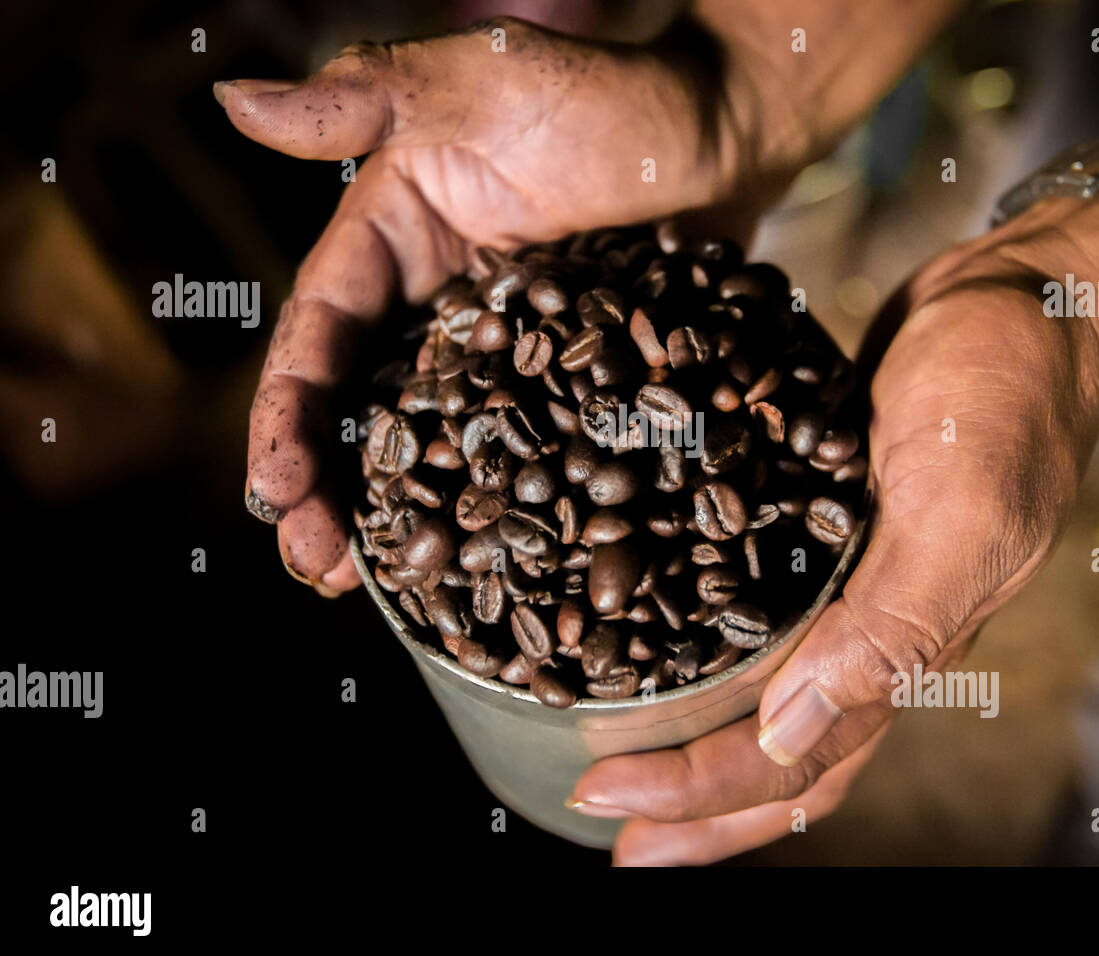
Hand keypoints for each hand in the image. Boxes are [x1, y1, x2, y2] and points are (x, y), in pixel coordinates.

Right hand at [219, 16, 786, 592]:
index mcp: (388, 240)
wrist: (721, 136)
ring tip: (378, 593)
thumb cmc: (604, 96)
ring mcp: (497, 352)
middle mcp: (430, 306)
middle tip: (316, 569)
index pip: (317, 338)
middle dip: (327, 491)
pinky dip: (493, 507)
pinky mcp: (559, 383)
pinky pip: (516, 451)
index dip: (287, 417)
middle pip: (360, 408)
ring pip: (430, 444)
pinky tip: (486, 568)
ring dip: (400, 517)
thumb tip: (232, 100)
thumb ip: (362, 97)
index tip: (275, 490)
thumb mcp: (473, 84)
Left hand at [569, 197, 1098, 864]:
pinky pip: (761, 608)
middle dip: (695, 806)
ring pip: (771, 694)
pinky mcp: (823, 524)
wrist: (1024, 296)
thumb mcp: (961, 504)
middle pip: (781, 754)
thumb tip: (794, 729)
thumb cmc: (1005, 391)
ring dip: (700, 742)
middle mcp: (872, 629)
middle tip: (606, 824)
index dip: (703, 793)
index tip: (606, 800)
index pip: (798, 756)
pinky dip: (708, 643)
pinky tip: (655, 635)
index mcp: (905, 640)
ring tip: (626, 767)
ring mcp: (848, 581)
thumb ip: (893, 622)